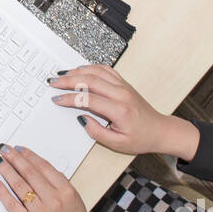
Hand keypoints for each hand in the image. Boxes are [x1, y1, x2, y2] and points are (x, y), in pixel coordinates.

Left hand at [0, 145, 108, 211]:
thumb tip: (44, 170)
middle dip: (15, 158)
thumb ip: (61, 185)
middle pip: (29, 173)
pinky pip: (12, 205)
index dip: (29, 155)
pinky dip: (3, 193)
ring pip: (19, 186)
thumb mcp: (76, 201)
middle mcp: (54, 200)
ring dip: (7, 171)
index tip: (20, 148)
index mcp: (67, 191)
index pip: (44, 167)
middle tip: (4, 149)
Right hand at [46, 64, 200, 159]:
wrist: (159, 130)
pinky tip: (80, 70)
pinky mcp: (124, 83)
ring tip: (62, 75)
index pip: (88, 99)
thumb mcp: (118, 144)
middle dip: (68, 80)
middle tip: (52, 82)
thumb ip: (97, 133)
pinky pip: (105, 70)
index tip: (56, 99)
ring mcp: (123, 86)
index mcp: (119, 109)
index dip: (69, 98)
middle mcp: (121, 94)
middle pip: (89, 80)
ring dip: (77, 71)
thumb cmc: (140, 138)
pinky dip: (91, 67)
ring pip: (96, 72)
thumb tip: (83, 119)